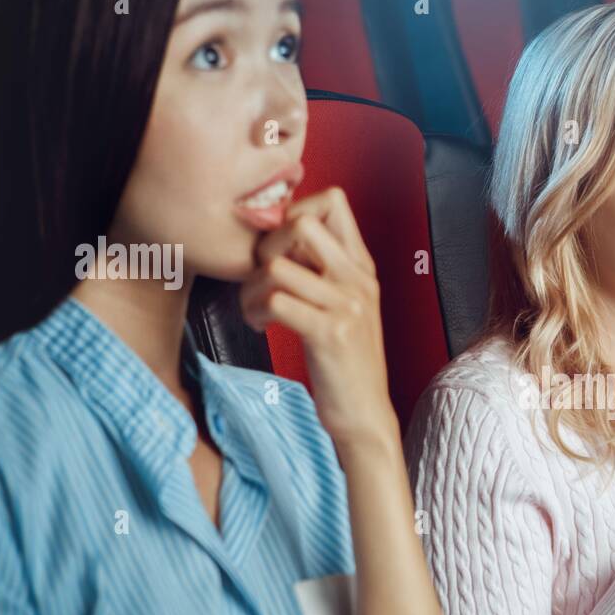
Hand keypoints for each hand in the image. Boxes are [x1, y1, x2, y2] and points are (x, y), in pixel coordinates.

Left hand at [240, 186, 393, 446]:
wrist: (364, 413)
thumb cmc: (343, 360)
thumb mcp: (344, 305)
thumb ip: (323, 269)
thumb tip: (280, 235)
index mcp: (361, 266)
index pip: (332, 201)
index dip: (293, 212)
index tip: (278, 247)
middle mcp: (358, 279)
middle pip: (302, 222)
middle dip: (266, 245)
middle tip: (260, 276)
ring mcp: (348, 305)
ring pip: (277, 266)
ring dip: (251, 287)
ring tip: (254, 308)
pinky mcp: (330, 333)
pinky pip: (275, 301)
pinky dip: (255, 311)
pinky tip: (261, 326)